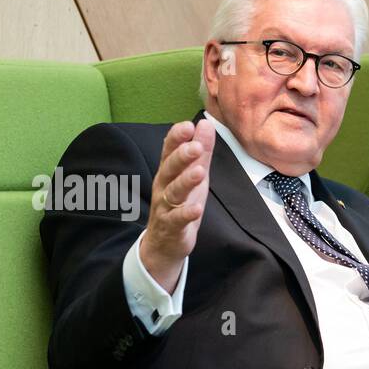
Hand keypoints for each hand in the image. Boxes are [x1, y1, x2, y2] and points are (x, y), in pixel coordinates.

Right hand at [141, 119, 215, 292]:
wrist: (165, 244)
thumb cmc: (180, 204)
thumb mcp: (194, 176)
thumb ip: (201, 152)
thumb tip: (205, 124)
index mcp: (169, 173)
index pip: (169, 151)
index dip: (176, 138)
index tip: (188, 125)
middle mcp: (163, 187)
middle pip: (169, 169)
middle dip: (181, 156)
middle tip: (195, 146)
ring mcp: (166, 207)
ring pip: (173, 192)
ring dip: (186, 181)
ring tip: (199, 172)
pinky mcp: (171, 227)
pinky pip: (178, 219)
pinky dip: (187, 214)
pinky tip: (197, 208)